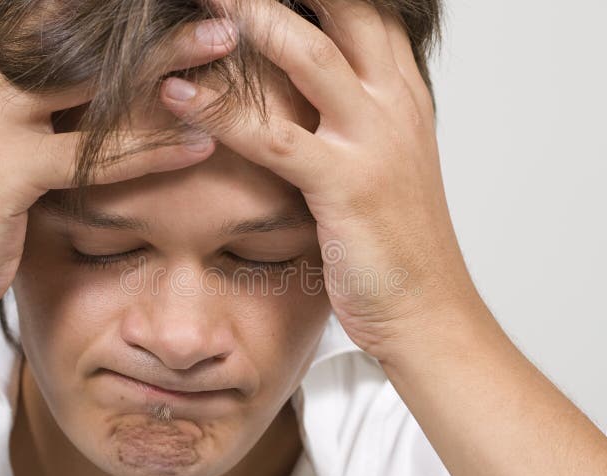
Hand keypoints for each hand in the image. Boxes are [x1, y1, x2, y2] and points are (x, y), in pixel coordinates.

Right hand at [0, 2, 237, 333]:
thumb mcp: (2, 132)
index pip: (49, 6)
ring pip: (93, 81)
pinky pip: (93, 156)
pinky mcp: (2, 168)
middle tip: (214, 9)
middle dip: (151, 17)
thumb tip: (104, 76)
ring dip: (167, 60)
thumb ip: (41, 95)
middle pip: (79, 31)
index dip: (111, 3)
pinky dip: (152, 151)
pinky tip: (200, 143)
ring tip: (222, 48)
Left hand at [159, 0, 478, 359]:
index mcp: (405, 97)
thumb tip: (309, 100)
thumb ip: (356, 122)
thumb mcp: (386, 167)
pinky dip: (221, 113)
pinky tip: (176, 96)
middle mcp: (396, 106)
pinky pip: (275, 138)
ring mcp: (375, 143)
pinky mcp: (347, 187)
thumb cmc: (400, 245)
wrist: (430, 312)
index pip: (370, 12)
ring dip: (249, 19)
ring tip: (199, 0)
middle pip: (344, 12)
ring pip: (308, 56)